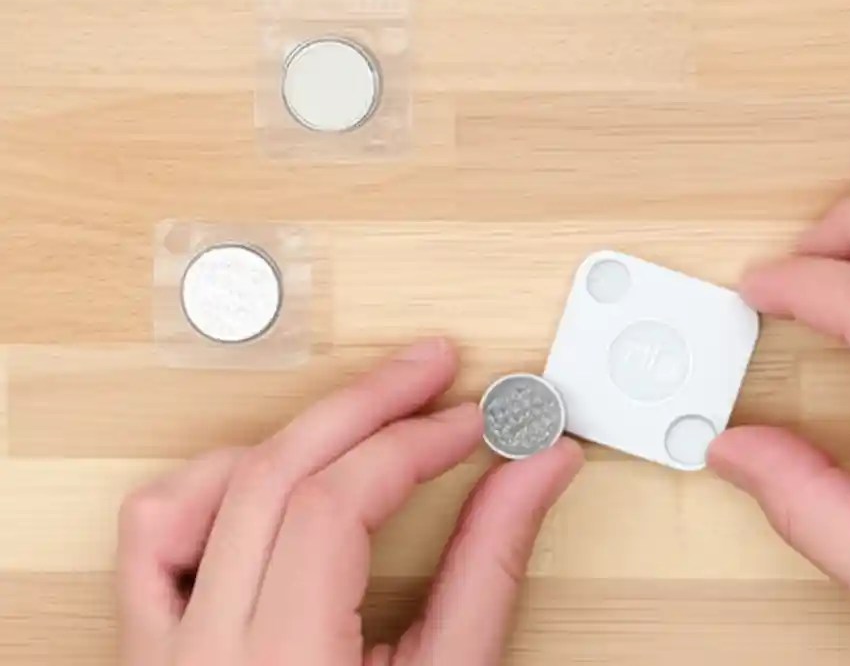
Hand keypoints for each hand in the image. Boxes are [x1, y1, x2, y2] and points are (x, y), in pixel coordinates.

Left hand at [116, 338, 582, 665]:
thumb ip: (492, 567)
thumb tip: (535, 471)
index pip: (338, 505)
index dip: (419, 442)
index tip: (479, 420)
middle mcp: (205, 656)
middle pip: (275, 475)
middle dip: (368, 406)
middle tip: (435, 371)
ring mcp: (166, 652)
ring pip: (200, 494)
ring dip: (291, 438)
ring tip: (364, 420)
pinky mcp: (155, 650)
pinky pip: (155, 540)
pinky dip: (213, 487)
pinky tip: (274, 479)